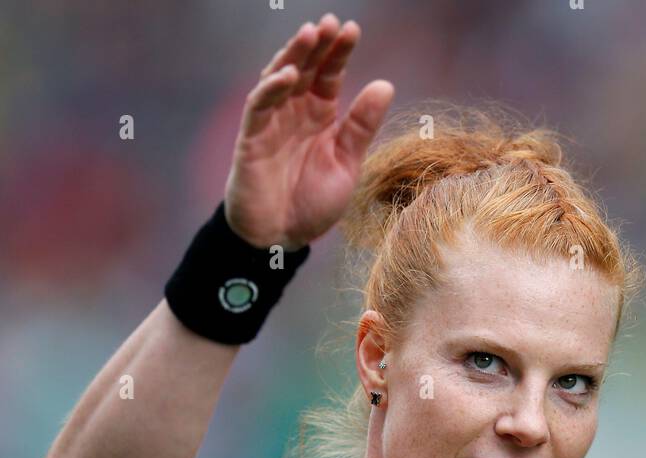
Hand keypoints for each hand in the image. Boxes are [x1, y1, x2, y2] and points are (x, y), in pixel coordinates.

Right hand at [223, 13, 394, 249]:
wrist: (280, 239)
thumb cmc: (311, 205)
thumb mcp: (346, 165)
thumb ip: (361, 127)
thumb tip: (385, 84)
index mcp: (320, 116)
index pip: (329, 75)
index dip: (339, 52)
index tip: (352, 30)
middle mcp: (295, 112)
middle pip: (306, 68)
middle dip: (318, 45)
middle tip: (331, 23)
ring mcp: (271, 122)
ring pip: (280, 77)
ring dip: (294, 56)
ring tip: (310, 34)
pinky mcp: (251, 138)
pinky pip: (259, 106)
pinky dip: (271, 89)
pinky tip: (288, 76)